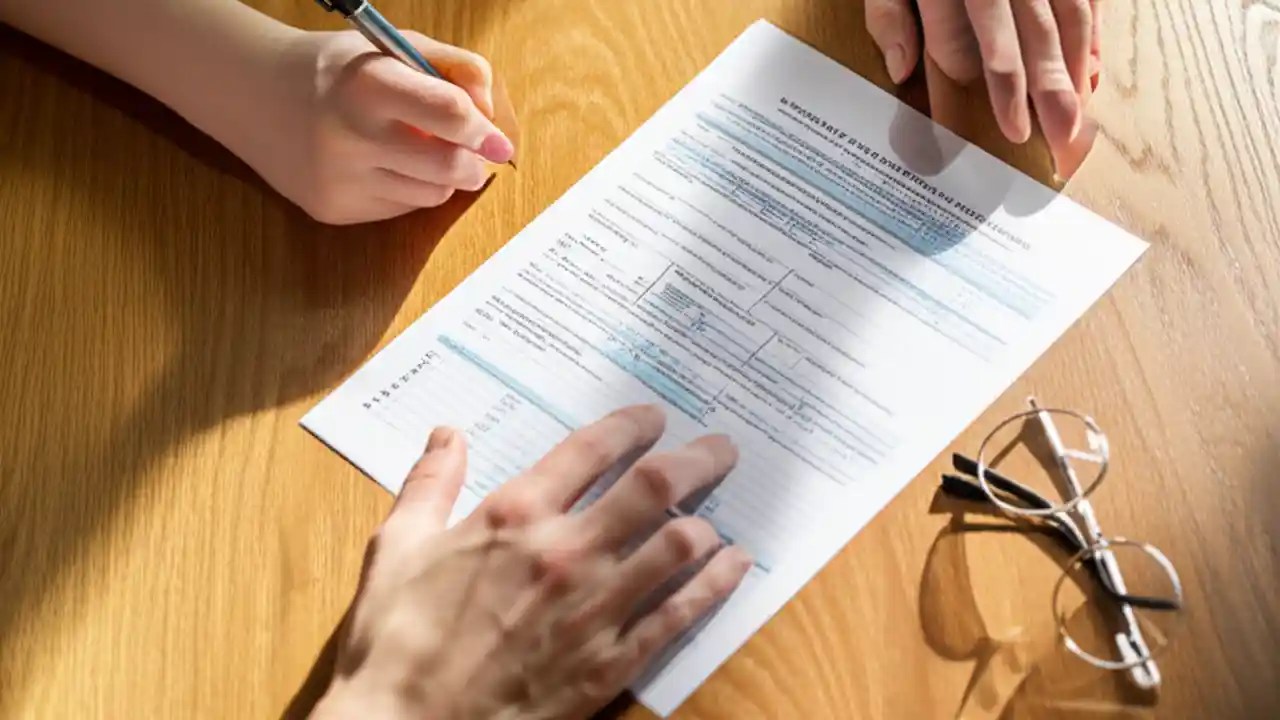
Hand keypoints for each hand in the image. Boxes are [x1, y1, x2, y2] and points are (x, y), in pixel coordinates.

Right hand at [237, 30, 514, 224]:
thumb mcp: (392, 48)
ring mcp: (339, 178)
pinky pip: (399, 209)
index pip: (448, 112)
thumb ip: (453, 68)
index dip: (483, 129)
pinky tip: (379, 165)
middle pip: (447, 167)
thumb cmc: (339, 70)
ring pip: (430, 195)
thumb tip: (490, 113)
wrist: (252, 93)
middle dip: (472, 164)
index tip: (499, 141)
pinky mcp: (333, 209)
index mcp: (368, 84)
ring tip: (416, 151)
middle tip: (474, 155)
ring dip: (439, 178)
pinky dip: (405, 189)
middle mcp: (350, 135)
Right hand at [312, 405, 752, 719]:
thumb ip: (430, 483)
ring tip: (715, 515)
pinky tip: (732, 566)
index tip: (654, 417)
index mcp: (515, 515)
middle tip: (720, 450)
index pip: (593, 448)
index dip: (632, 424)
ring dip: (707, 522)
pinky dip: (716, 584)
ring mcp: (596, 607)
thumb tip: (447, 434)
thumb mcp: (398, 547)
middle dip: (698, 459)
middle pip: (656, 486)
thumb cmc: (395, 639)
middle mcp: (567, 551)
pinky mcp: (612, 661)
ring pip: (679, 545)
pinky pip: (680, 612)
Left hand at [866, 0, 1101, 167]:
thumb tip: (901, 68)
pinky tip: (1092, 64)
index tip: (1015, 127)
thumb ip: (888, 14)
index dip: (1003, 82)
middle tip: (1061, 136)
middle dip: (1050, 86)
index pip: (983, 34)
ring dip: (1077, 63)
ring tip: (1080, 113)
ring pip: (1069, 9)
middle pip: (1034, 28)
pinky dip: (1093, 27)